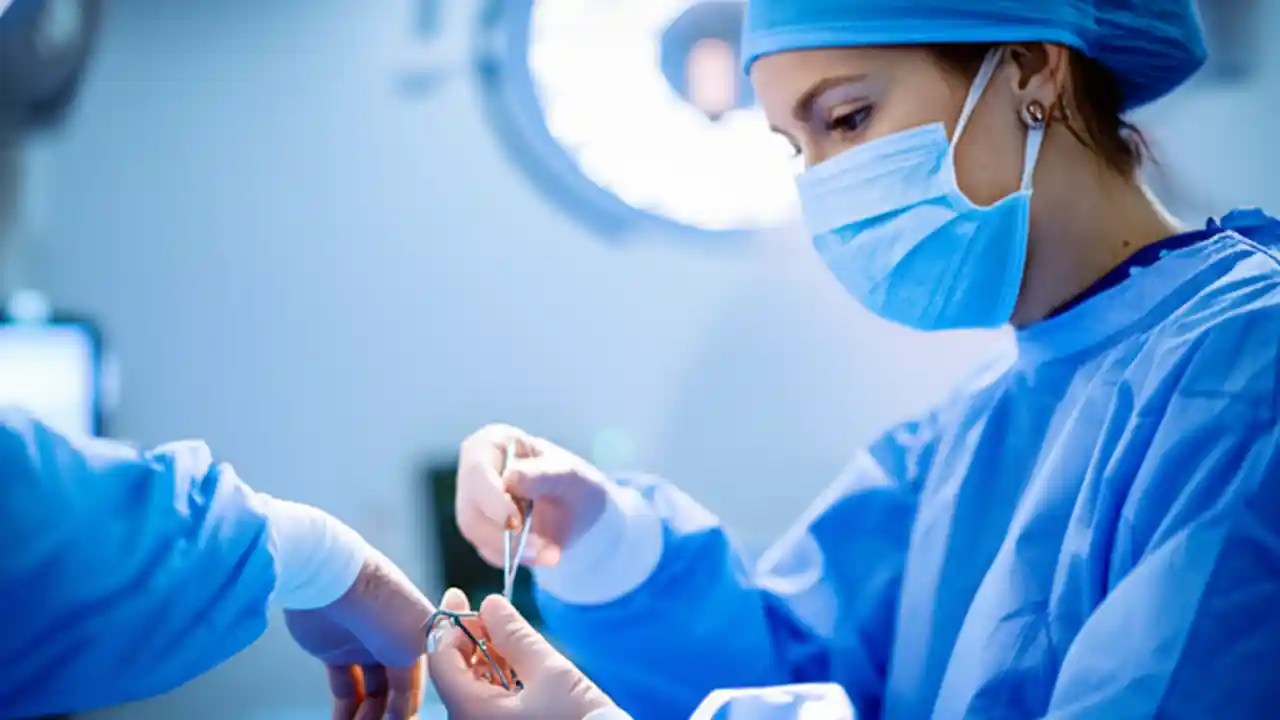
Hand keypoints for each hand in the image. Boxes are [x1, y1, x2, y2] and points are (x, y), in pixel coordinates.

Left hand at [285, 552, 434, 719]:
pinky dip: (344, 710)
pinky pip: (344, 687)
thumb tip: (404, 713)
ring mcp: (364, 645)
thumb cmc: (381, 603)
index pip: (414, 686)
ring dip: (366, 718)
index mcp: (418, 637)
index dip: (407, 712)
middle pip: (392, 692)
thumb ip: (412, 680)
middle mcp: (393, 641)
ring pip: (369, 693)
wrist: (333, 577)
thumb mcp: (414, 645)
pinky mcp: (334, 651)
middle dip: (386, 717)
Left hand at [428, 589, 616, 719]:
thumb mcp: (549, 672)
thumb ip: (515, 636)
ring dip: (483, 656)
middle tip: (490, 613)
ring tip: (506, 634)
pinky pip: (484, 703)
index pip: (441, 658)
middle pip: (453, 672)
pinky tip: (513, 662)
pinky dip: (493, 678)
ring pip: (468, 687)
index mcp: (470, 712)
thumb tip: (490, 604)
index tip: (457, 595)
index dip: (448, 622)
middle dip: (468, 637)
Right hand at [456, 424, 609, 568]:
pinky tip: (543, 554)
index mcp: (492, 443)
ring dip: (513, 550)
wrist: (579, 510)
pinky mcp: (480, 530)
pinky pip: (487, 550)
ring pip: (476, 533)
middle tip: (544, 550)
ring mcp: (473, 502)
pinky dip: (515, 558)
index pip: (477, 471)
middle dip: (505, 535)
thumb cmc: (572, 481)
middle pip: (470, 508)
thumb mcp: (568, 474)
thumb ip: (541, 475)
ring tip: (551, 554)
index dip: (493, 500)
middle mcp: (475, 471)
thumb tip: (509, 478)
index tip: (517, 522)